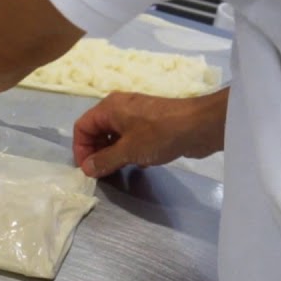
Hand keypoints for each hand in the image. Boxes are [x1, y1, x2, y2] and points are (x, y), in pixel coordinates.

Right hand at [72, 91, 225, 177]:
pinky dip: (129, 151)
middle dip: (97, 152)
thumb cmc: (159, 134)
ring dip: (113, 154)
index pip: (82, 127)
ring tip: (119, 170)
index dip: (81, 149)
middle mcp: (120, 108)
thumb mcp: (127, 151)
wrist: (200, 126)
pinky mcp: (151, 124)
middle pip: (97, 131)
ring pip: (115, 136)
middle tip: (102, 173)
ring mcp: (137, 115)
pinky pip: (131, 138)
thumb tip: (86, 168)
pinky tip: (139, 164)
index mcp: (109, 108)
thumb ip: (104, 161)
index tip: (88, 169)